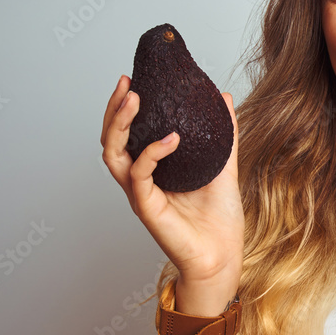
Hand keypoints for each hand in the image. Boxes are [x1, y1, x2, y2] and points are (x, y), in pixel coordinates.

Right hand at [100, 75, 243, 286]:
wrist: (223, 255)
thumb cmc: (219, 219)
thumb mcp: (225, 165)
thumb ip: (224, 134)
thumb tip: (224, 97)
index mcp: (153, 170)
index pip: (127, 133)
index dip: (125, 107)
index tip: (135, 80)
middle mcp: (140, 180)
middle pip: (110, 139)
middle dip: (114, 109)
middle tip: (127, 84)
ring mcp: (140, 194)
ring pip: (113, 154)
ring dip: (119, 124)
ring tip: (133, 100)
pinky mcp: (147, 208)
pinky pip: (139, 175)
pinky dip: (151, 153)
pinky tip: (171, 138)